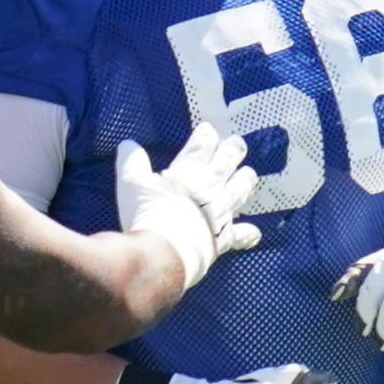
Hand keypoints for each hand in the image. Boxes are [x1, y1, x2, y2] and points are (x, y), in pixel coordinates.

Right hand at [116, 123, 260, 289]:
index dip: (206, 136)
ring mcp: (219, 214)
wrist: (163, 254)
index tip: (208, 129)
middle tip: (238, 143)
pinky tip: (255, 233)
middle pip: (226, 164)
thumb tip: (128, 144)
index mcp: (189, 172)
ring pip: (239, 192)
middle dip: (233, 151)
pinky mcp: (222, 239)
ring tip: (250, 174)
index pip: (201, 146)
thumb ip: (132, 162)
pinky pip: (239, 235)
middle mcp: (210, 189)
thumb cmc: (146, 216)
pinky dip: (247, 234)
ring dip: (245, 182)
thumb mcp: (130, 183)